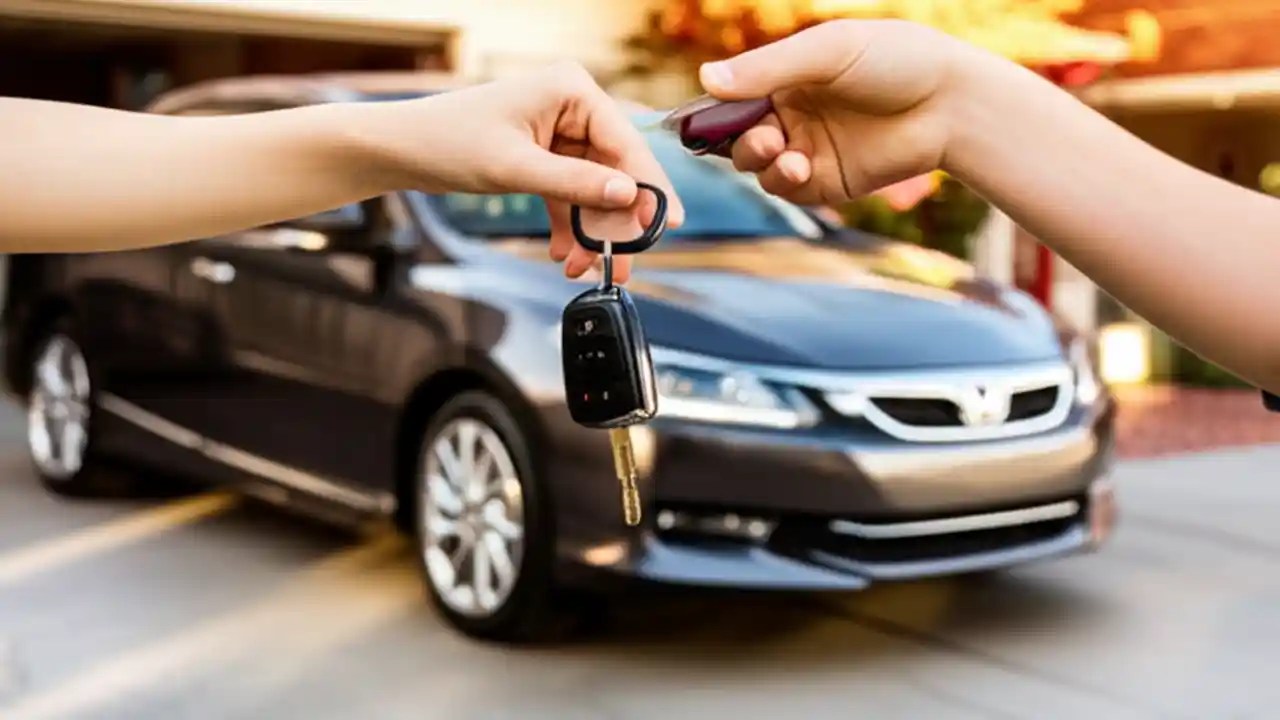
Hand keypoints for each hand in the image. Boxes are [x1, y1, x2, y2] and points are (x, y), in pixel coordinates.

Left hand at [362, 62, 681, 281]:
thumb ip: (575, 185)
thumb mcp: (516, 168)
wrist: (403, 149)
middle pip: (616, 171)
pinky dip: (570, 226)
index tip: (668, 223)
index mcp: (572, 89)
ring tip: (584, 268)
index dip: (650, 187)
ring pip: (595, 190)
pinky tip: (563, 253)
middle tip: (622, 263)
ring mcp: (560, 132)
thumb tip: (629, 197)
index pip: (626, 143)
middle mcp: (572, 106)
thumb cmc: (449, 141)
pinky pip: (571, 196)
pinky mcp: (546, 156)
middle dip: (616, 222)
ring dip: (592, 232)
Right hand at [698, 20, 960, 204]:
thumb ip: (766, 68)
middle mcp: (792, 114)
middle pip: (736, 136)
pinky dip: (781, 181)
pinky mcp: (826, 181)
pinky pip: (786, 189)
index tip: (690, 122)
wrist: (951, 103)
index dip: (709, 112)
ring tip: (780, 151)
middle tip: (761, 135)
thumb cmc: (896, 60)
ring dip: (757, 161)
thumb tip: (706, 79)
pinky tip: (796, 168)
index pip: (732, 98)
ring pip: (756, 166)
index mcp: (787, 77)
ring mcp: (808, 149)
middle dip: (737, 140)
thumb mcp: (827, 52)